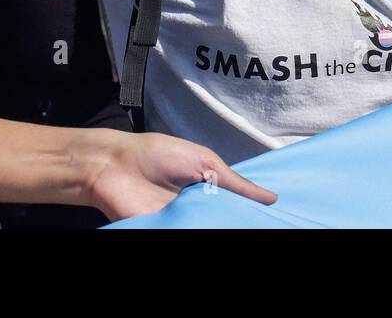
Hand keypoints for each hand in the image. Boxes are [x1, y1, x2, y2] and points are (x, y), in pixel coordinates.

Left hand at [85, 130, 276, 220]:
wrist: (115, 166)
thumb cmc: (158, 155)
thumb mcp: (205, 163)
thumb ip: (236, 183)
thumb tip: (272, 198)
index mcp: (209, 190)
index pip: (237, 207)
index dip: (254, 212)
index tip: (276, 219)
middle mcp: (199, 209)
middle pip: (226, 222)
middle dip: (243, 223)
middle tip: (268, 228)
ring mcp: (182, 223)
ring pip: (210, 230)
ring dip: (223, 228)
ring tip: (250, 228)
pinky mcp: (165, 232)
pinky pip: (186, 236)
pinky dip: (201, 233)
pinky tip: (214, 229)